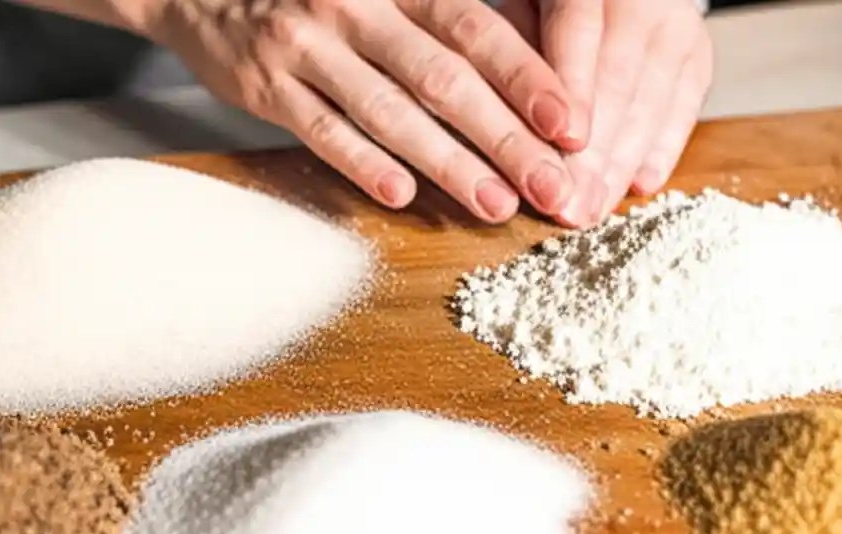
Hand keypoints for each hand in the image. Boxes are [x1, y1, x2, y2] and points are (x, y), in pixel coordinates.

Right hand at [145, 0, 592, 223]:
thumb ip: (443, 23)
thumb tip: (530, 71)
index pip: (477, 30)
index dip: (529, 80)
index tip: (574, 128)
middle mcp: (356, 7)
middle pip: (444, 77)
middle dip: (506, 137)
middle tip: (553, 186)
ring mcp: (308, 46)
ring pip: (389, 111)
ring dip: (449, 162)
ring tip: (496, 205)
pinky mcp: (267, 87)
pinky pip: (322, 130)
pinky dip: (362, 163)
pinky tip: (402, 195)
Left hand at [501, 0, 712, 224]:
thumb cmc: (545, 7)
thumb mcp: (519, 16)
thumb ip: (515, 58)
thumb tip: (513, 134)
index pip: (577, 34)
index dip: (574, 90)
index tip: (566, 141)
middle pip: (616, 81)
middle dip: (592, 154)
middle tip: (568, 207)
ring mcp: (676, 25)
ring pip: (650, 101)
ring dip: (620, 164)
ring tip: (592, 211)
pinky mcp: (697, 53)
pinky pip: (683, 107)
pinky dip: (662, 150)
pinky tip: (640, 186)